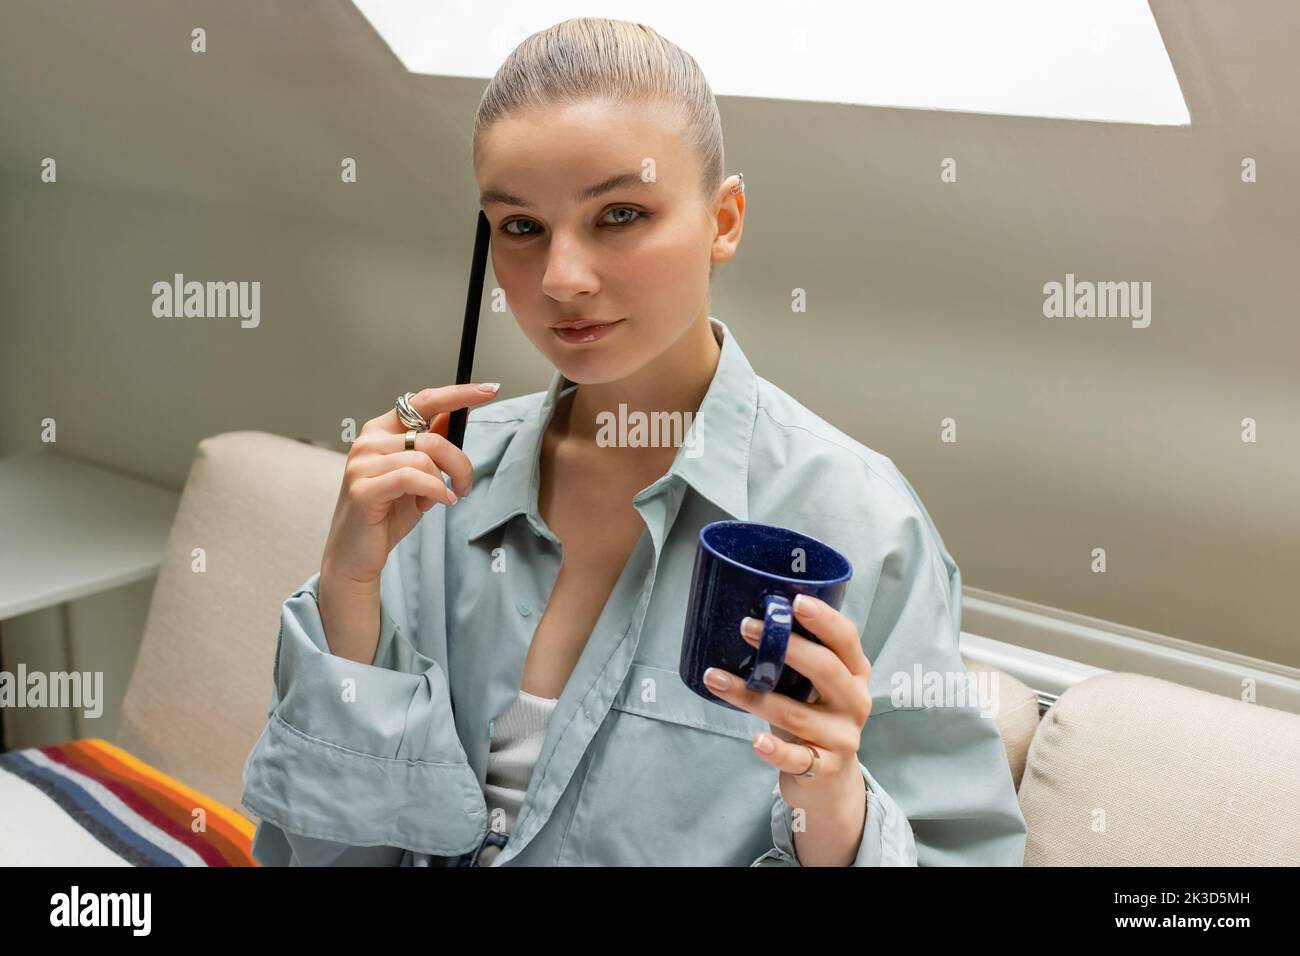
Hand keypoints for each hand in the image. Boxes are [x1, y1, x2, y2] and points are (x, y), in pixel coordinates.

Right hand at [320, 382, 500, 587]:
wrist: (356, 555)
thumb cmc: (387, 514)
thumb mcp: (419, 475)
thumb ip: (433, 445)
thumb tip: (458, 414)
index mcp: (382, 431)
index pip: (422, 400)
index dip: (458, 394)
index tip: (490, 389)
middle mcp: (368, 441)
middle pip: (431, 436)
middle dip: (459, 462)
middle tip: (465, 484)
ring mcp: (362, 464)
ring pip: (425, 457)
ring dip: (447, 480)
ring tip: (446, 498)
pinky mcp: (363, 488)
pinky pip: (413, 478)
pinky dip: (435, 490)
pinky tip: (439, 502)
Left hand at [702, 593, 871, 858]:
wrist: (829, 779)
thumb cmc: (813, 717)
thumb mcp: (814, 686)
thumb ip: (796, 660)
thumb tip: (752, 620)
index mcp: (855, 673)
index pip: (846, 639)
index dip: (824, 618)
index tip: (794, 601)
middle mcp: (855, 702)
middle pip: (826, 670)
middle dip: (787, 647)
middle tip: (746, 627)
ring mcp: (843, 737)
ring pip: (796, 714)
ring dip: (752, 696)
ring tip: (715, 679)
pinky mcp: (826, 768)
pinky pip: (799, 759)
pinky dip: (776, 751)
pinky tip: (756, 741)